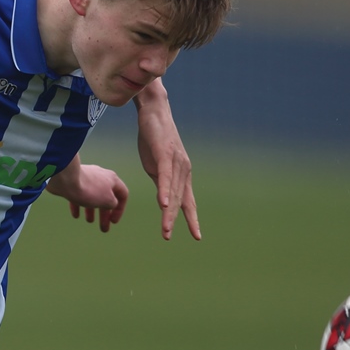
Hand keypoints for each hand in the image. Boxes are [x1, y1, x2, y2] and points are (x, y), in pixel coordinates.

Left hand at [48, 161, 127, 233]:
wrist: (66, 178)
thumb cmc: (89, 189)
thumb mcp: (107, 201)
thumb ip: (112, 204)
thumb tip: (109, 204)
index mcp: (112, 179)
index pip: (123, 194)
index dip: (120, 210)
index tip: (113, 221)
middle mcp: (101, 176)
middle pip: (106, 197)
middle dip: (105, 214)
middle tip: (103, 229)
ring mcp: (87, 177)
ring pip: (92, 196)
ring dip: (92, 210)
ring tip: (89, 221)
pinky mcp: (73, 180)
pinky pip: (79, 193)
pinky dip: (78, 205)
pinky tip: (76, 215)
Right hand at [135, 80, 199, 240]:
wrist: (153, 111)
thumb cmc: (153, 137)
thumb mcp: (156, 163)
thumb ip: (161, 179)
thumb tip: (163, 196)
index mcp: (181, 173)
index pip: (188, 200)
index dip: (191, 218)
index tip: (196, 236)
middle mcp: (183, 169)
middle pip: (180, 200)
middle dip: (176, 221)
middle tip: (168, 238)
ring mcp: (176, 162)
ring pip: (173, 192)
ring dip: (168, 213)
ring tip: (165, 230)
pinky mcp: (165, 154)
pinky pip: (165, 177)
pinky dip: (165, 192)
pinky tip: (164, 205)